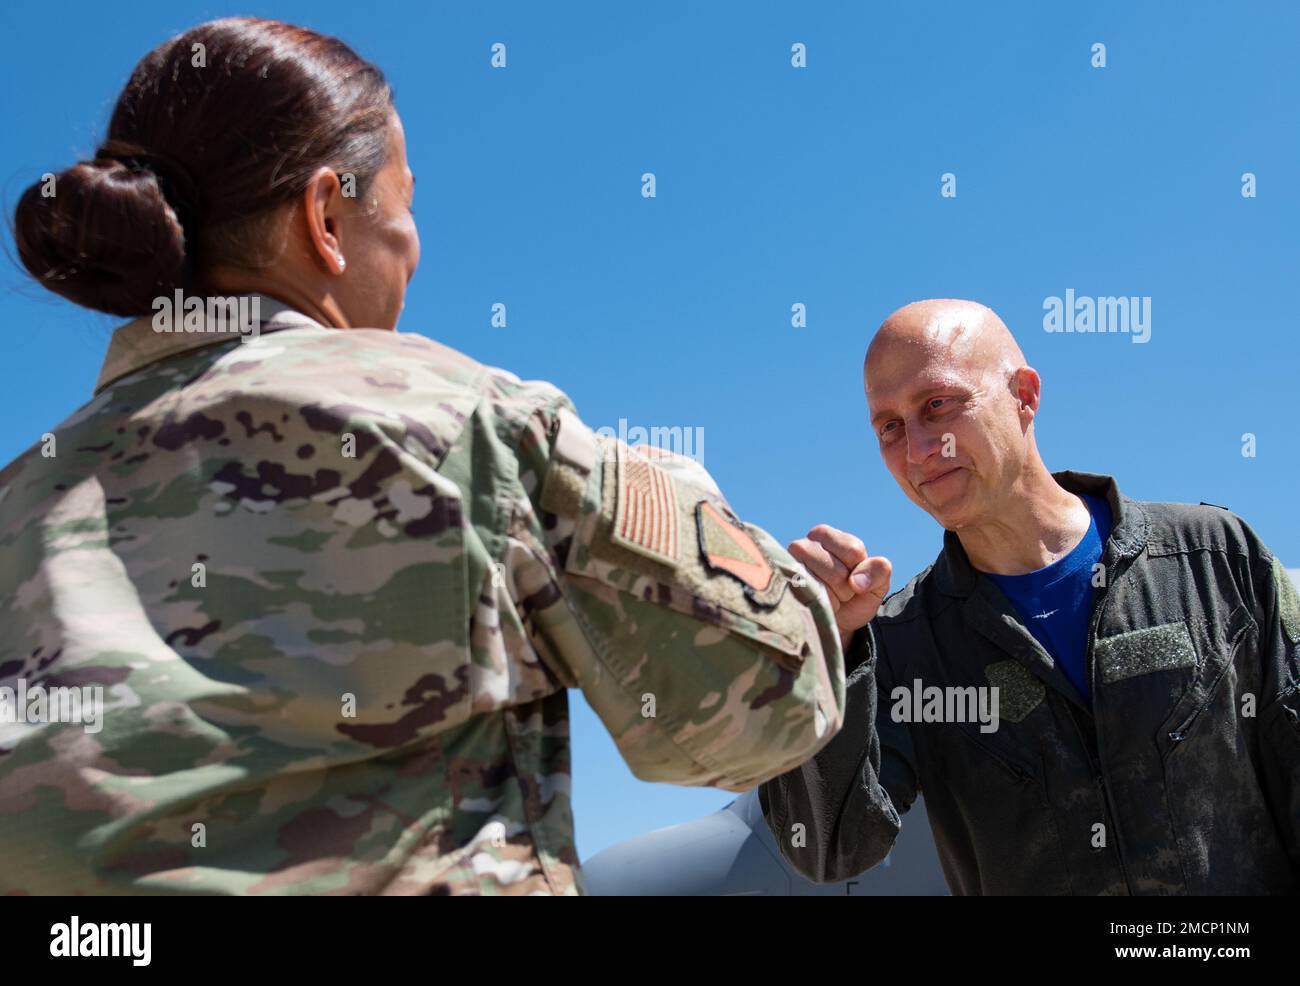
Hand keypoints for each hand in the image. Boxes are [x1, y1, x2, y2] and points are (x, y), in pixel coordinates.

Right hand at [789, 525, 892, 647]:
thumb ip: (879, 572)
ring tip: (827, 598)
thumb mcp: (877, 584)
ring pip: (820, 586)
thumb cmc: (855, 597)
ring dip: (830, 599)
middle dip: (844, 589)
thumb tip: (857, 581)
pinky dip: (818, 606)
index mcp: (828, 536)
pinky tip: (814, 604)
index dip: (859, 572)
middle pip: (835, 571)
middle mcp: (804, 544)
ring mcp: (789, 566)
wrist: (834, 622)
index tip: (854, 579)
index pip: (852, 551)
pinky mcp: (782, 585)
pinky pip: (807, 598)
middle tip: (839, 593)